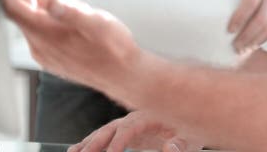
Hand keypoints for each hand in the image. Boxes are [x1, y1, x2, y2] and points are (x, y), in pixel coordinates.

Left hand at [3, 0, 141, 98]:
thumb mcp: (98, 23)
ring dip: (48, 4)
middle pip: (20, 9)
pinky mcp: (52, 56)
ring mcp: (43, 52)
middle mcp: (37, 45)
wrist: (124, 76)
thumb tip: (51, 1)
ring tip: (79, 8)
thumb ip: (72, 12)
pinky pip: (42, 30)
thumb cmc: (114, 50)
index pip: (12, 2)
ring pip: (32, 19)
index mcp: (44, 34)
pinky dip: (53, 17)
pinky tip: (76, 21)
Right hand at [68, 110, 202, 151]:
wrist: (189, 124)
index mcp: (149, 117)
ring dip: (87, 143)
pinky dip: (89, 143)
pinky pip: (103, 136)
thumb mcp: (191, 138)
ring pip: (103, 132)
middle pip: (110, 128)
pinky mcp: (123, 132)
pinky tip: (75, 150)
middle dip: (95, 142)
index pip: (129, 128)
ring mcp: (127, 124)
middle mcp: (134, 118)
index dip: (119, 142)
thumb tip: (169, 149)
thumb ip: (181, 144)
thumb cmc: (190, 131)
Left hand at [221, 0, 266, 53]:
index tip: (229, 30)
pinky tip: (253, 45)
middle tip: (235, 46)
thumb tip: (211, 9)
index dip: (239, 19)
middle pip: (261, 21)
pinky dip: (263, 39)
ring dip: (255, 41)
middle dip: (247, 36)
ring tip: (243, 49)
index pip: (249, 5)